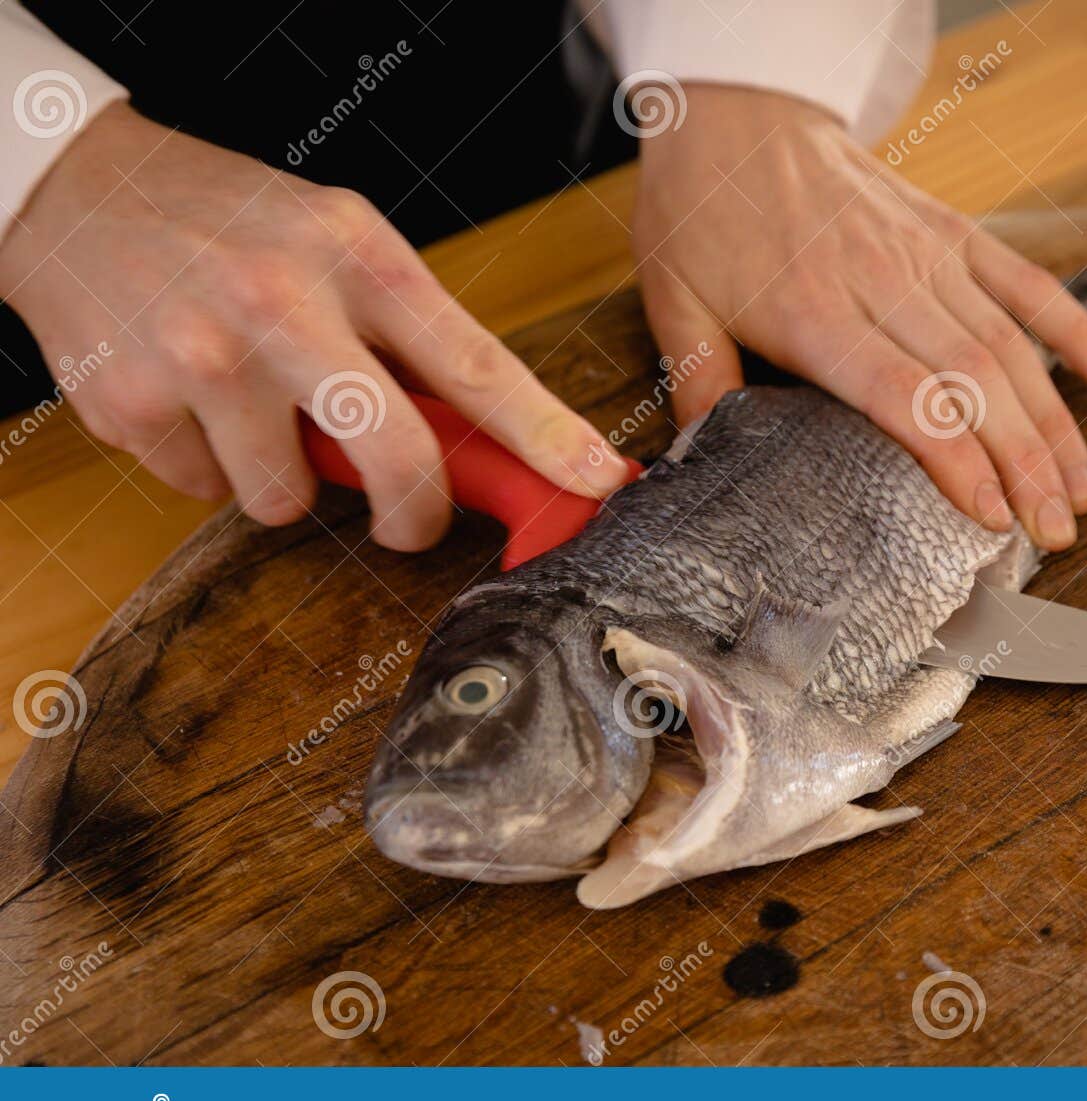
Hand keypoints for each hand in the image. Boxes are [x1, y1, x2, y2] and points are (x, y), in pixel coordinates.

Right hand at [0, 102, 629, 548]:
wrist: (76, 190)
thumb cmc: (233, 224)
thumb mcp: (337, 241)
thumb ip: (405, 336)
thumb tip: (483, 449)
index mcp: (360, 257)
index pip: (476, 364)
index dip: (548, 437)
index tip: (601, 485)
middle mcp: (286, 303)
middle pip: (397, 455)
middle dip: (414, 510)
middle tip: (406, 516)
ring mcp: (203, 356)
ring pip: (288, 499)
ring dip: (282, 477)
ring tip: (249, 403)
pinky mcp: (129, 405)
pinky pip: (208, 493)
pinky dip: (209, 465)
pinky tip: (187, 398)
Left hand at [632, 84, 1086, 550]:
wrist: (740, 113)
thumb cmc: (705, 214)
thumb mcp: (674, 301)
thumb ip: (701, 383)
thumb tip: (707, 460)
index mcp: (813, 311)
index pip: (902, 395)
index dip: (956, 459)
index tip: (992, 517)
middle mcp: (884, 282)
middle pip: (973, 381)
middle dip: (1023, 465)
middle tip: (1052, 535)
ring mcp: (928, 253)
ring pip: (1011, 346)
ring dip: (1055, 424)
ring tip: (1083, 493)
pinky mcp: (954, 232)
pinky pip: (1029, 284)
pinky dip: (1077, 332)